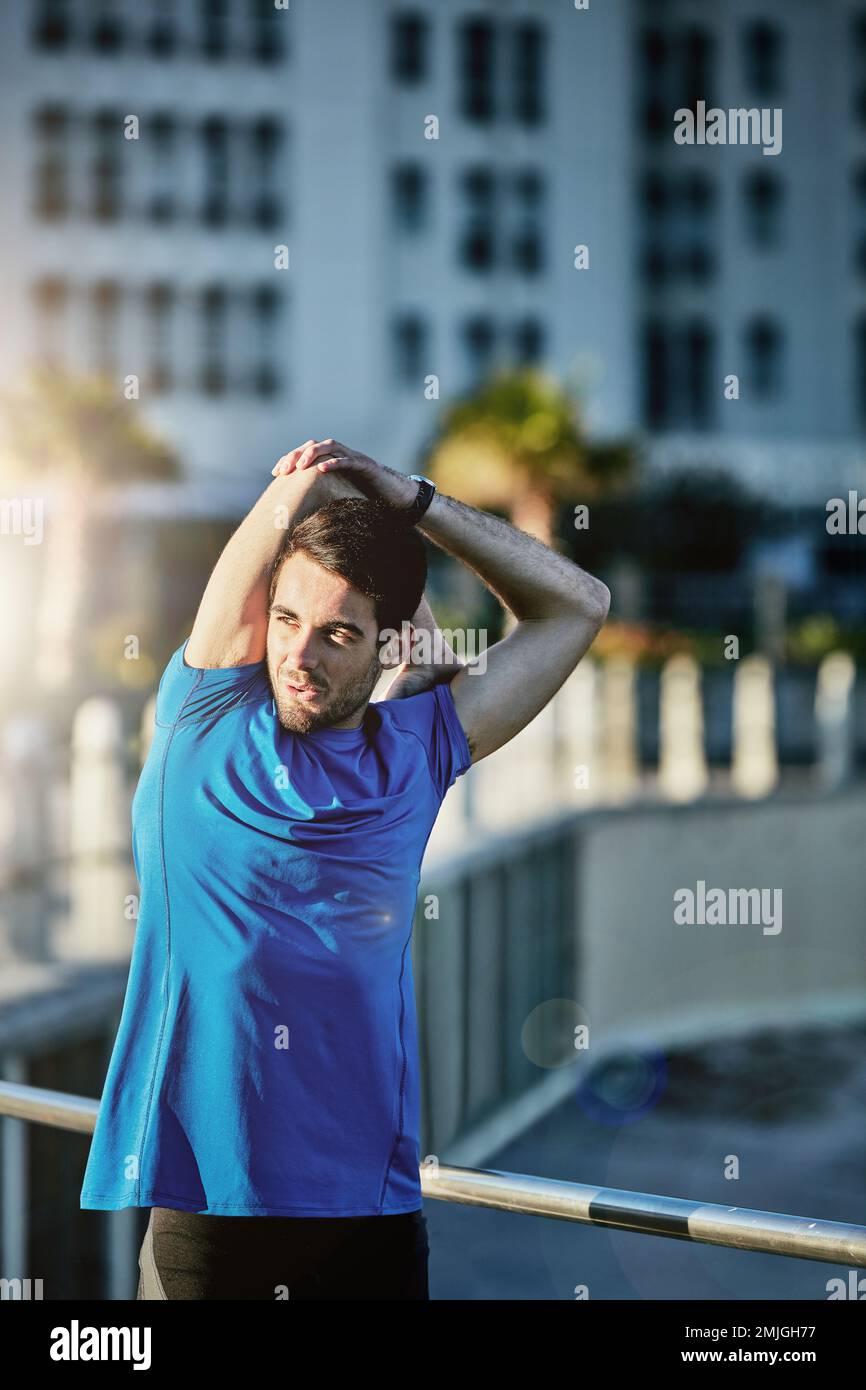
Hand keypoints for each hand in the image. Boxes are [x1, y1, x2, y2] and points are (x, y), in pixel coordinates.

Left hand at [271, 438, 416, 510]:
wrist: (397, 499)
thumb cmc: (369, 499)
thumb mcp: (340, 496)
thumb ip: (323, 495)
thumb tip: (299, 511)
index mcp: (332, 460)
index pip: (305, 454)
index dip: (289, 460)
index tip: (275, 474)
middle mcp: (342, 454)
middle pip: (313, 446)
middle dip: (295, 456)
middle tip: (282, 470)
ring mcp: (354, 457)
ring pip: (329, 446)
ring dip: (312, 454)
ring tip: (299, 466)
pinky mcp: (367, 465)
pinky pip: (348, 460)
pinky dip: (334, 462)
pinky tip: (322, 470)